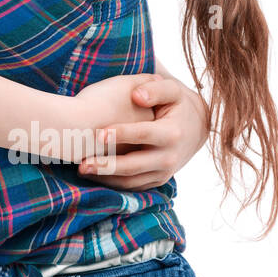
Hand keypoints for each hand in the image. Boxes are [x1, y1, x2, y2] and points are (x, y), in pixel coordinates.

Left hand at [78, 71, 210, 189]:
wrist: (196, 128)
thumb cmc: (177, 104)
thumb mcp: (172, 91)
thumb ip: (155, 88)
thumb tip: (137, 95)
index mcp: (172, 133)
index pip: (144, 134)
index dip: (121, 134)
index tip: (99, 133)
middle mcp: (169, 157)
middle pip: (134, 165)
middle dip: (107, 165)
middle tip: (82, 164)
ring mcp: (164, 172)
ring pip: (131, 181)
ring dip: (105, 178)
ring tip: (81, 170)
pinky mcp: (157, 180)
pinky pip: (133, 187)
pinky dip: (112, 183)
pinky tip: (92, 175)